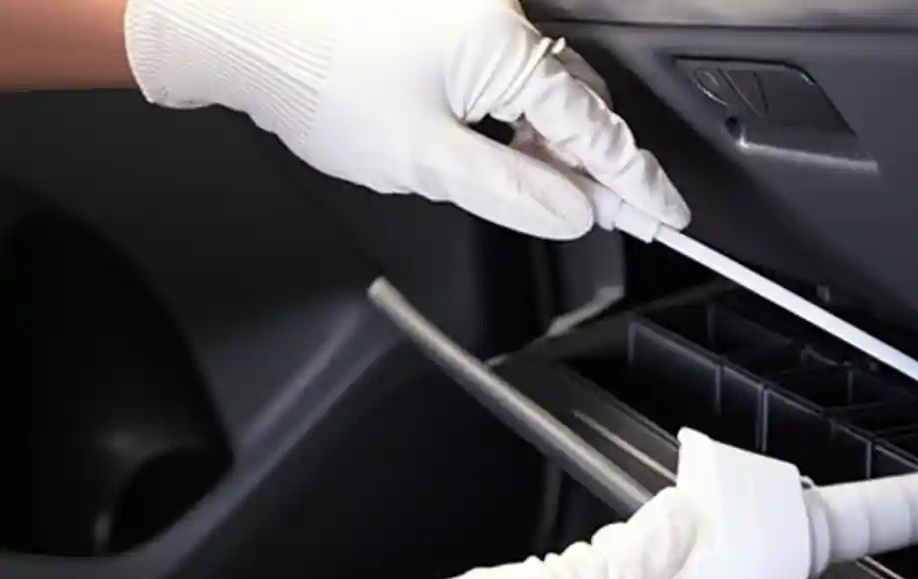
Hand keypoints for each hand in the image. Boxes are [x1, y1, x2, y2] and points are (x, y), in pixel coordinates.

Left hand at [123, 0, 688, 239]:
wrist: (249, 32)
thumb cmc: (320, 83)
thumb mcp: (427, 160)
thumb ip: (512, 191)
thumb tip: (575, 213)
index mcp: (503, 46)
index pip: (592, 127)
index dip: (634, 181)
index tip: (668, 214)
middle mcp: (499, 18)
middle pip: (578, 105)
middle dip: (600, 167)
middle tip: (623, 219)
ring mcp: (476, 14)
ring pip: (546, 90)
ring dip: (558, 146)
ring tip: (561, 199)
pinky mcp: (452, 19)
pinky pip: (514, 73)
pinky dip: (525, 120)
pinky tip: (518, 155)